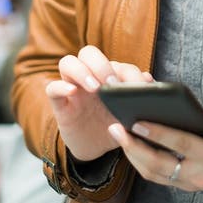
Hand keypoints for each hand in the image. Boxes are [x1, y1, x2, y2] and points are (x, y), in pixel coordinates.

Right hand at [45, 45, 153, 161]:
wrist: (97, 148)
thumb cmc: (115, 126)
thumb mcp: (130, 115)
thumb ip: (139, 98)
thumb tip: (150, 80)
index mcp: (109, 76)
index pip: (116, 62)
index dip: (129, 72)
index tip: (140, 88)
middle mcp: (90, 76)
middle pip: (89, 53)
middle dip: (102, 64)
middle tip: (113, 83)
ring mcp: (73, 88)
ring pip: (68, 62)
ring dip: (82, 71)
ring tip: (95, 88)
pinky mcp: (60, 105)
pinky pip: (53, 88)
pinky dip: (61, 87)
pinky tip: (72, 92)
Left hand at [107, 110, 202, 191]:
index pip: (182, 144)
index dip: (159, 133)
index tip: (137, 121)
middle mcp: (200, 176)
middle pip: (159, 164)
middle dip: (134, 147)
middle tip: (115, 128)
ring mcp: (191, 184)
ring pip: (154, 174)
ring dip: (132, 156)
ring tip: (117, 134)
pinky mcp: (184, 186)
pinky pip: (157, 177)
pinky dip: (140, 162)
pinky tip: (130, 145)